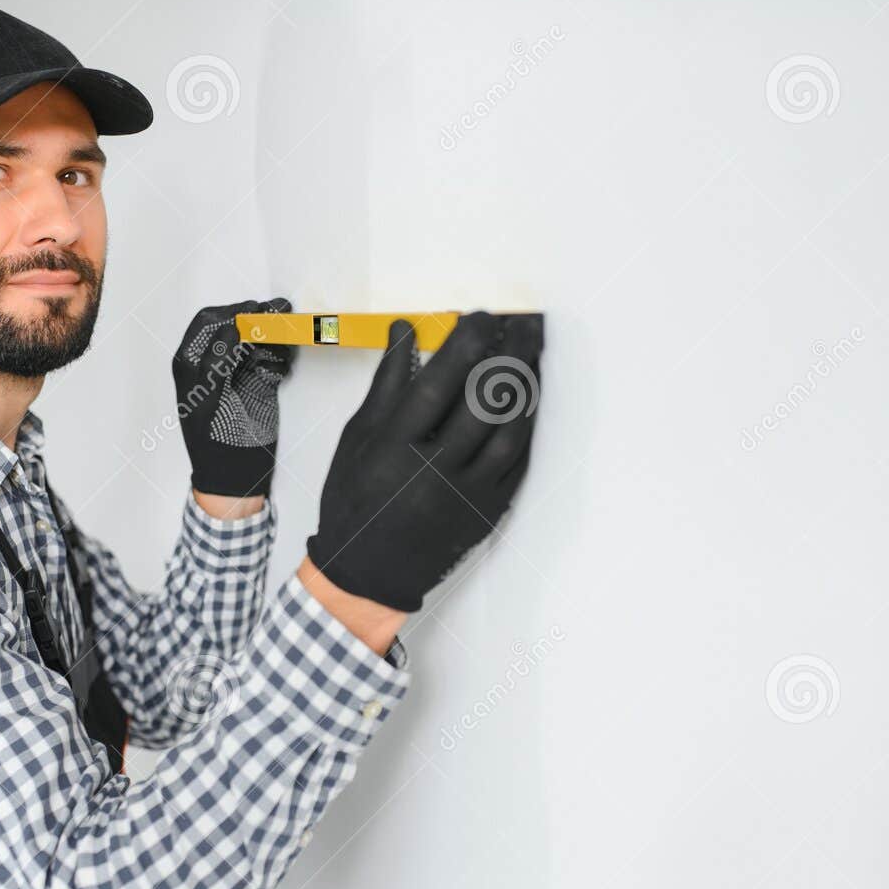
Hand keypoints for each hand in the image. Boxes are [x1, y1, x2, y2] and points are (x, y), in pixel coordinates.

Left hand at [171, 298, 295, 497]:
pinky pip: (273, 359)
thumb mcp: (208, 401)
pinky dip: (281, 358)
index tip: (256, 311)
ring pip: (258, 338)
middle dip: (258, 317)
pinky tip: (283, 366)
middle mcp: (215, 361)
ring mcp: (239, 370)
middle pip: (237, 324)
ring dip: (273, 334)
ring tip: (287, 335)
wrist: (235, 477)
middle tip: (281, 312)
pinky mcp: (261, 383)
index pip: (209, 321)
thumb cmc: (212, 442)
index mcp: (192, 362)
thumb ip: (215, 364)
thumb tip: (230, 329)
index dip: (232, 312)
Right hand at [306, 311, 542, 612]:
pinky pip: (517, 462)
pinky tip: (529, 400)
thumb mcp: (357, 439)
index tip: (482, 317)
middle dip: (511, 353)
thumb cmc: (355, 501)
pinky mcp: (486, 513)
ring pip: (511, 431)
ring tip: (533, 354)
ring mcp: (464, 495)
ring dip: (528, 387)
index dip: (466, 344)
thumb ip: (386, 384)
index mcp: (393, 448)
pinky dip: (526, 426)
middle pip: (484, 402)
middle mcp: (432, 472)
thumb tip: (405, 330)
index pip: (438, 384)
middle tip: (524, 324)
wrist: (368, 571)